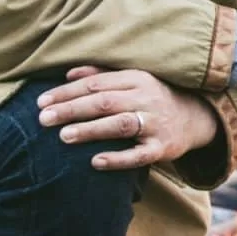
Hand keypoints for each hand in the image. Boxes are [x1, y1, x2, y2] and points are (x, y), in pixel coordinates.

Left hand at [36, 67, 218, 170]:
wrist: (195, 118)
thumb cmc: (154, 97)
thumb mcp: (133, 80)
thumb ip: (102, 75)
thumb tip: (68, 74)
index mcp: (136, 79)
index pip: (96, 84)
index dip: (67, 92)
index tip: (41, 102)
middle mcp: (146, 98)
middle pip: (104, 102)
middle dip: (71, 110)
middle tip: (43, 119)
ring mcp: (155, 123)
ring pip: (119, 125)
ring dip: (90, 130)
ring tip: (63, 136)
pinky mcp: (162, 147)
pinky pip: (139, 155)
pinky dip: (118, 158)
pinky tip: (95, 161)